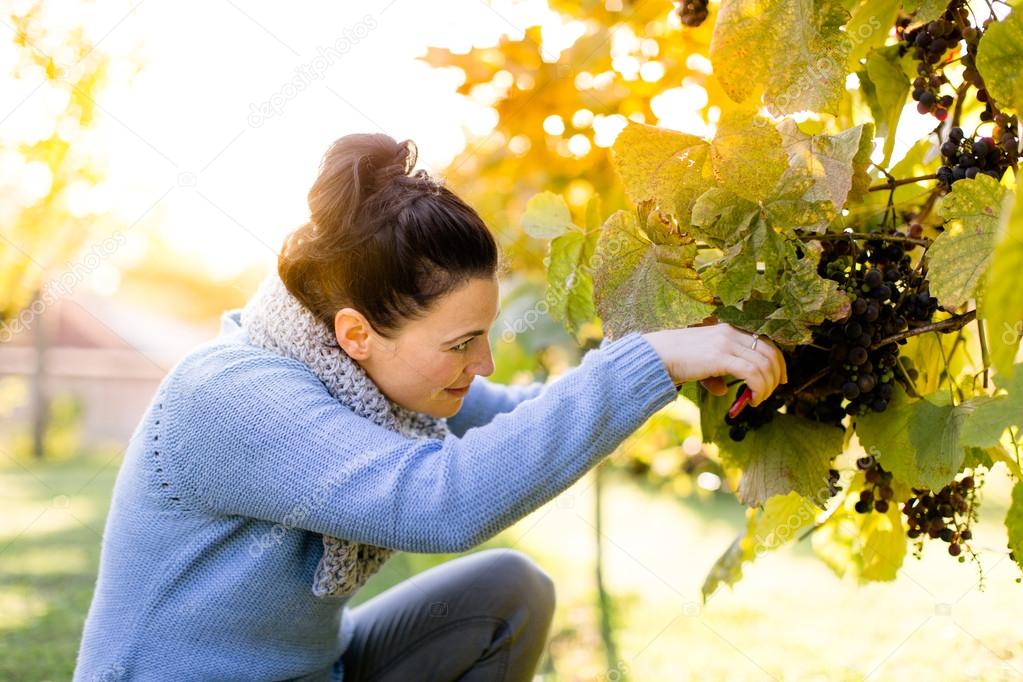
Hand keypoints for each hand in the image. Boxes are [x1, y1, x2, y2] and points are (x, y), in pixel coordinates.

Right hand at [641, 323, 786, 406]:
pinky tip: (752, 399)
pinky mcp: (720, 357)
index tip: (780, 377)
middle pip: (770, 352)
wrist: (656, 356)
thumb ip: (715, 373)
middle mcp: (730, 333)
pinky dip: (758, 388)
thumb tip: (723, 390)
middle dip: (777, 374)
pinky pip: (752, 373)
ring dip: (767, 386)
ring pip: (763, 364)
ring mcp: (726, 343)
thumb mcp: (701, 363)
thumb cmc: (675, 360)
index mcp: (728, 330)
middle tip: (774, 391)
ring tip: (757, 399)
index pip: (764, 342)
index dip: (778, 360)